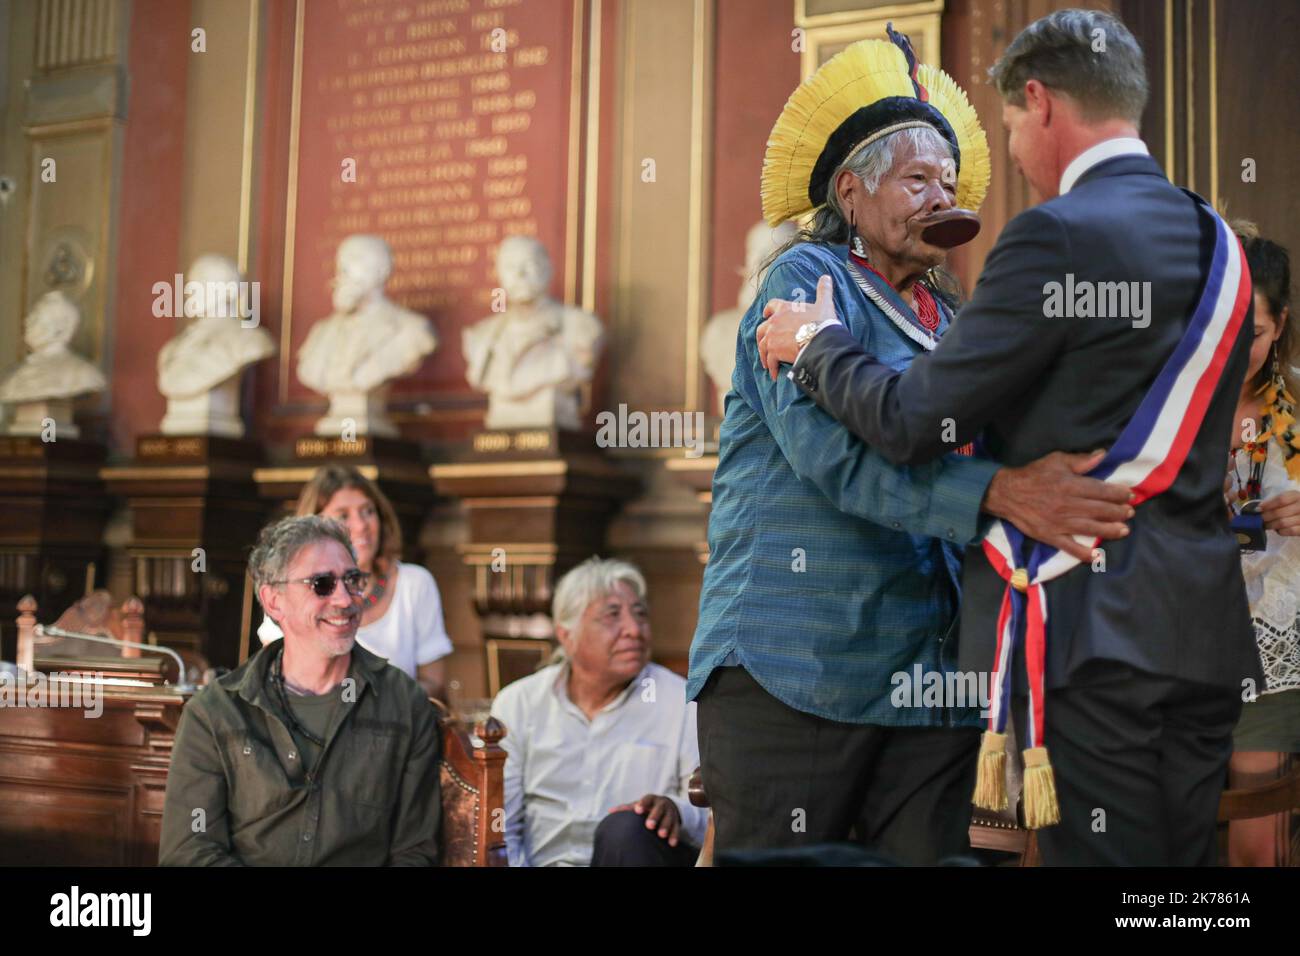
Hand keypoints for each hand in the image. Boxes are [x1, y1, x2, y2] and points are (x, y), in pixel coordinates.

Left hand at [608, 794, 682, 845]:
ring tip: (661, 835)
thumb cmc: (647, 807)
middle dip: (654, 816)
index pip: (647, 799)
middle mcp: (662, 804)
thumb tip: (610, 811)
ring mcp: (670, 813)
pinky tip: (671, 843)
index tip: (637, 810)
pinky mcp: (676, 822)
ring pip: (669, 818)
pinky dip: (674, 835)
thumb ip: (626, 808)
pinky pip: (676, 828)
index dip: (642, 804)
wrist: (667, 805)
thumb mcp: (639, 805)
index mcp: (651, 799)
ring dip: (665, 826)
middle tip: (649, 825)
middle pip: (659, 809)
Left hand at [756, 274, 838, 380]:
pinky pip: (769, 361)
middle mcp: (774, 322)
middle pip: (761, 329)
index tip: (765, 314)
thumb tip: (826, 277)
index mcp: (784, 308)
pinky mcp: (773, 352)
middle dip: (762, 337)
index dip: (768, 310)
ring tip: (768, 363)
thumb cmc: (822, 322)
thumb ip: (823, 290)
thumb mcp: (824, 303)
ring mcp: (772, 337)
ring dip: (764, 355)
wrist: (820, 340)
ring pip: (762, 346)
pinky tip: (774, 374)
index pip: (771, 306)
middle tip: (764, 344)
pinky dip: (771, 367)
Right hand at [982, 450, 1133, 561]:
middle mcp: (1068, 505)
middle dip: (1119, 512)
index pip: (1101, 491)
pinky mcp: (1050, 536)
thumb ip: (1080, 460)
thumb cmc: (1033, 475)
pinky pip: (1070, 547)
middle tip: (1129, 512)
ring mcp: (1060, 523)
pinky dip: (1084, 553)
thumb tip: (1103, 455)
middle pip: (1100, 510)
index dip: (1118, 494)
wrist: (1006, 493)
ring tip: (1124, 530)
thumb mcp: (1056, 460)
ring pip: (1091, 528)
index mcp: (1070, 485)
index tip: (1129, 495)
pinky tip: (1097, 555)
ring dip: (1110, 530)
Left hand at [1261, 490, 1299, 534]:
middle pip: (1279, 512)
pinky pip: (1290, 531)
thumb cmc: (1292, 506)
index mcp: (1296, 496)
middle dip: (1266, 517)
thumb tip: (1258, 509)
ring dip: (1271, 525)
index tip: (1258, 509)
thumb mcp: (1287, 500)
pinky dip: (1281, 531)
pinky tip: (1278, 530)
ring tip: (1266, 525)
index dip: (1267, 505)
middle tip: (1259, 520)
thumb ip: (1275, 502)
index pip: (1281, 499)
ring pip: (1283, 522)